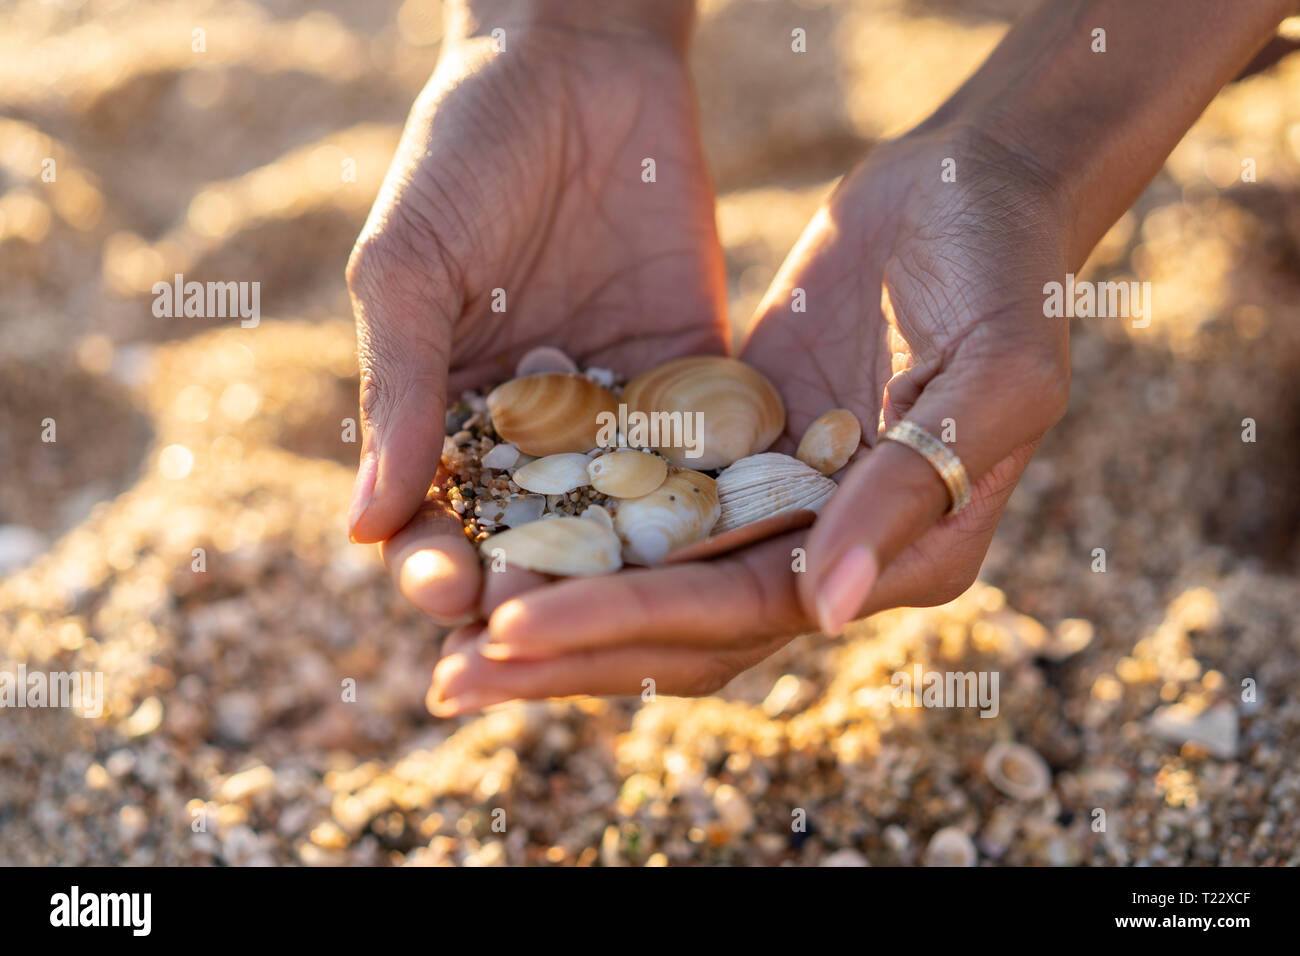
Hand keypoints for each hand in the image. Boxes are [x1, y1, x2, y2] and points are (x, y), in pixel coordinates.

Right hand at [345, 2, 726, 622]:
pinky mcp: (702, 384)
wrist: (576, 65)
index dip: (436, 563)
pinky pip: (711, 457)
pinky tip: (732, 539)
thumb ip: (400, 390)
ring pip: (627, 520)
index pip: (437, 519)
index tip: (445, 590)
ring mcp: (623, 416)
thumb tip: (361, 526)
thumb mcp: (410, 268)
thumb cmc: (462, 155)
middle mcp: (538, 436)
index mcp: (451, 417)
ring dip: (631, 572)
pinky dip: (721, 500)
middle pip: (535, 543)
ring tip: (637, 609)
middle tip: (540, 628)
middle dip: (535, 589)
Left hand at [430, 125, 1070, 713]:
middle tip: (447, 680)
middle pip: (682, 625)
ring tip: (447, 630)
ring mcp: (780, 501)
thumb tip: (824, 608)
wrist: (975, 188)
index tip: (512, 630)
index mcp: (905, 556)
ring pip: (654, 577)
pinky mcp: (737, 448)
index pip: (743, 613)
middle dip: (567, 652)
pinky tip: (488, 525)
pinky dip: (577, 521)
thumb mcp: (991, 372)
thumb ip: (913, 488)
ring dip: (558, 607)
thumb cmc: (1008, 270)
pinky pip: (647, 499)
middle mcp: (834, 549)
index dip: (627, 626)